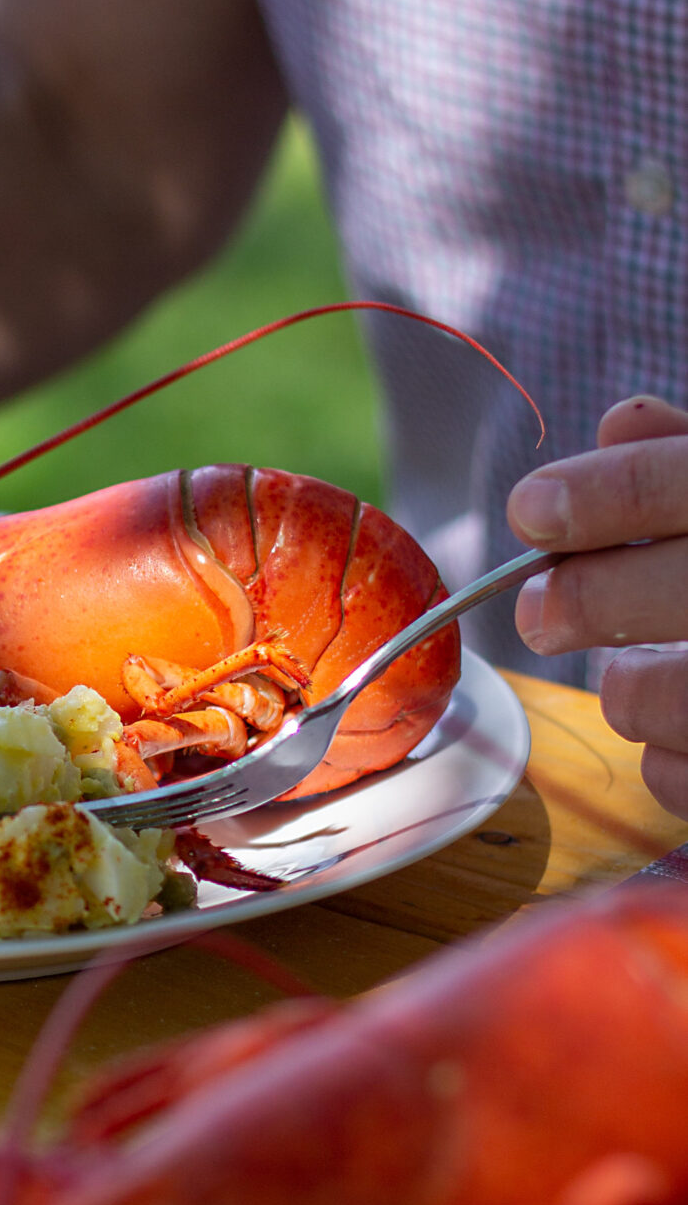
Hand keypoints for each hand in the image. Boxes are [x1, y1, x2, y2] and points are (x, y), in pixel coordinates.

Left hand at [509, 394, 687, 819]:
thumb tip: (619, 425)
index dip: (609, 494)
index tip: (531, 511)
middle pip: (683, 588)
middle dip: (592, 597)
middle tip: (540, 611)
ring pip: (669, 696)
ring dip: (630, 688)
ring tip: (631, 675)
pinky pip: (682, 779)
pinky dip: (665, 760)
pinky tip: (675, 731)